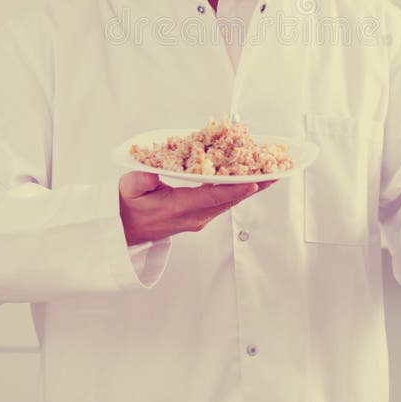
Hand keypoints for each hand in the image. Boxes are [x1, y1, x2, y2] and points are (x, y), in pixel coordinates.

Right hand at [118, 171, 273, 245]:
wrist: (125, 230)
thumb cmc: (127, 206)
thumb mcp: (129, 188)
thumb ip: (141, 179)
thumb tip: (151, 171)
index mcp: (178, 208)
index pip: (211, 197)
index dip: (234, 189)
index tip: (254, 182)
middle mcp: (194, 216)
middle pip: (229, 199)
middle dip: (254, 185)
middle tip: (275, 172)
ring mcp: (199, 218)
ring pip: (230, 201)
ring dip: (250, 187)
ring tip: (271, 172)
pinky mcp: (201, 216)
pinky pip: (224, 202)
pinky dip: (238, 189)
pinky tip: (251, 178)